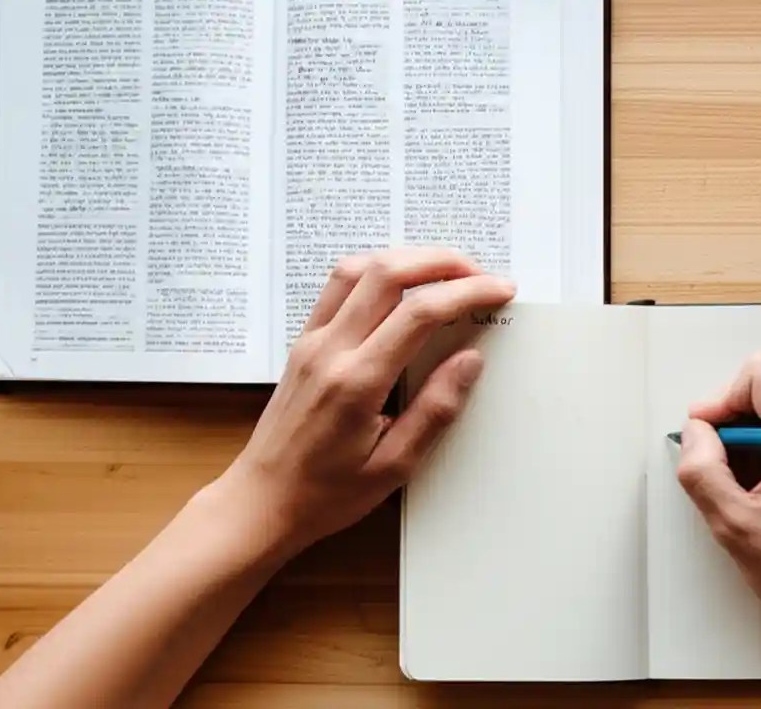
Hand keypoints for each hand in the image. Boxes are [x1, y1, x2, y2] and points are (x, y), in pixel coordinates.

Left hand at [212, 248, 515, 554]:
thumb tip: (470, 360)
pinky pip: (339, 286)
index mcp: (356, 382)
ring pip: (358, 267)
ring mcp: (311, 341)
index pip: (419, 313)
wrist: (261, 501)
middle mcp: (330, 350)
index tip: (500, 290)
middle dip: (442, 261)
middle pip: (387, 271)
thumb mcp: (394, 467)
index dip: (467, 292)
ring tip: (445, 273)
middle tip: (479, 274)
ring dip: (407, 259)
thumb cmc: (326, 493)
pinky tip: (403, 287)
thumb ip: (435, 409)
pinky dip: (378, 271)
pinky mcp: (303, 342)